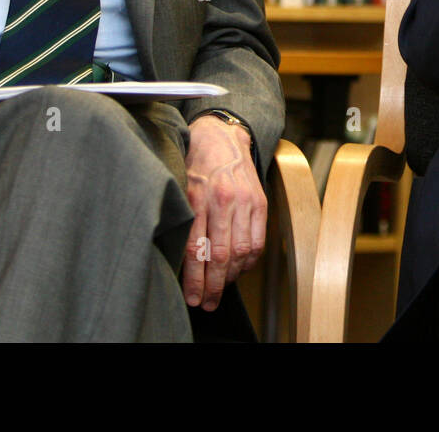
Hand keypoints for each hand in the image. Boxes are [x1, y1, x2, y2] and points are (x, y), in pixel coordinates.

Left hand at [181, 114, 265, 310]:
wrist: (222, 135)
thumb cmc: (195, 162)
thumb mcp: (179, 186)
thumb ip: (182, 219)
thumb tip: (178, 260)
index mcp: (198, 196)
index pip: (197, 248)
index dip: (195, 279)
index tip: (193, 298)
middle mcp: (223, 199)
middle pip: (221, 255)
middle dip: (214, 286)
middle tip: (207, 303)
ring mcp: (244, 201)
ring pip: (241, 252)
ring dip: (232, 277)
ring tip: (222, 288)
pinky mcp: (260, 201)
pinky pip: (258, 241)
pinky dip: (249, 261)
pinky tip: (239, 269)